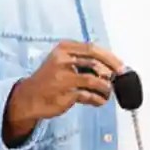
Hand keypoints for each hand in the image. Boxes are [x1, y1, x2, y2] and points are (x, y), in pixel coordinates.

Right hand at [3, 41, 124, 142]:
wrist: (28, 97)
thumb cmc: (49, 79)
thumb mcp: (62, 62)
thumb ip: (83, 61)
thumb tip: (110, 67)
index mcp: (63, 49)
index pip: (92, 49)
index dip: (110, 57)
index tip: (120, 65)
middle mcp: (63, 61)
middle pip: (95, 62)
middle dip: (112, 71)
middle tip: (119, 78)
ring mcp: (63, 78)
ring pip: (94, 80)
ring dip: (106, 87)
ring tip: (107, 92)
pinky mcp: (65, 94)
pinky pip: (89, 96)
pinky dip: (98, 99)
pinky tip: (100, 101)